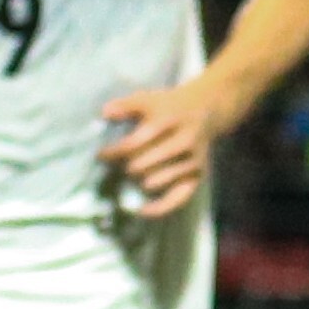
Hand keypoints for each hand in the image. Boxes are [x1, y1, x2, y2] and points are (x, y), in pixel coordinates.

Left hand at [99, 81, 223, 215]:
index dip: (114, 152)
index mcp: (168, 120)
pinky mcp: (198, 176)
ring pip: (155, 181)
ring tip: (131, 177)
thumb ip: (126, 104)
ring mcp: (192, 161)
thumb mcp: (148, 98)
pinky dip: (160, 208)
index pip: (134, 143)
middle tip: (118, 166)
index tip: (101, 155)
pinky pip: (178, 198)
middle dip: (126, 167)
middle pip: (143, 165)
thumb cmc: (169, 106)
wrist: (206, 111)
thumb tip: (105, 113)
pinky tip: (143, 210)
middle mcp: (183, 141)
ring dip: (138, 182)